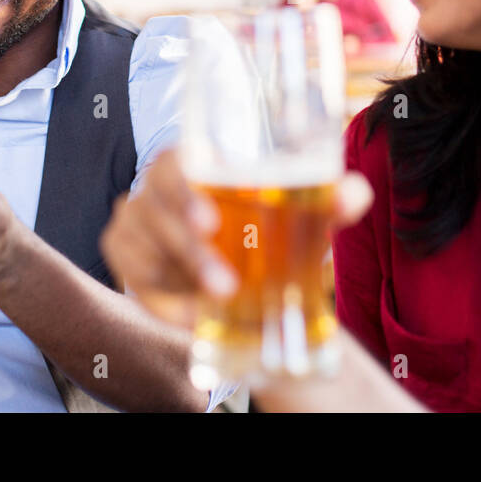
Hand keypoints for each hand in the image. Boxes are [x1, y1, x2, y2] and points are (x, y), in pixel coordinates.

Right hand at [100, 148, 373, 329]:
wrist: (247, 272)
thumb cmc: (268, 224)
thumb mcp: (303, 213)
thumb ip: (330, 201)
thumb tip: (353, 194)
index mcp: (191, 163)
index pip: (172, 163)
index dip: (185, 190)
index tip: (211, 222)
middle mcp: (155, 189)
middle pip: (153, 208)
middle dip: (187, 249)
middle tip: (225, 283)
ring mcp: (135, 225)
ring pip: (140, 248)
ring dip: (179, 280)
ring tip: (219, 303)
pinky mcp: (127, 261)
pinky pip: (135, 281)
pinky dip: (163, 303)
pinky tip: (194, 318)